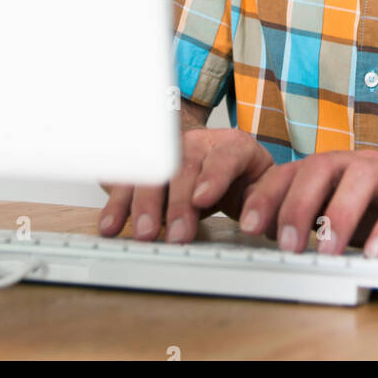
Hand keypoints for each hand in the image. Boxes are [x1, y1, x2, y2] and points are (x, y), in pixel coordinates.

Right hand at [98, 127, 275, 243]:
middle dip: (176, 202)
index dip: (214, 176)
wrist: (215, 155)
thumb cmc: (241, 178)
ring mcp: (170, 151)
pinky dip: (118, 204)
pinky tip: (110, 223)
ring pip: (154, 172)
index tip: (203, 199)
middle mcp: (200, 143)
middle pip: (184, 165)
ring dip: (144, 204)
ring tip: (142, 233)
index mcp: (235, 146)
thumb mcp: (259, 186)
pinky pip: (130, 181)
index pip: (226, 155)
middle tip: (173, 234)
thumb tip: (267, 225)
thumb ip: (262, 202)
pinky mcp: (147, 165)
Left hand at [236, 150, 377, 257]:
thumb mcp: (346, 211)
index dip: (268, 194)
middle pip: (322, 167)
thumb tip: (268, 234)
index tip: (247, 223)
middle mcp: (361, 164)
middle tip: (286, 244)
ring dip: (340, 215)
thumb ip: (313, 217)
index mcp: (337, 167)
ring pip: (361, 178)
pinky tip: (377, 252)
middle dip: (298, 204)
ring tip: (327, 251)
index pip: (294, 171)